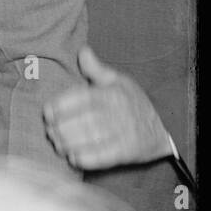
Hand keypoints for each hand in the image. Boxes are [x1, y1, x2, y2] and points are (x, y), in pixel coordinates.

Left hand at [44, 45, 171, 168]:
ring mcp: (123, 134)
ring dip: (67, 144)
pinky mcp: (126, 152)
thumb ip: (96, 69)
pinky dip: (83, 158)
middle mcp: (117, 113)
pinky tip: (73, 157)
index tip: (47, 113)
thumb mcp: (118, 81)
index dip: (58, 107)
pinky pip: (101, 158)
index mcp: (110, 94)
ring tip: (58, 144)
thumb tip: (82, 51)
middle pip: (80, 122)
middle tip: (50, 132)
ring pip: (87, 140)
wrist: (162, 128)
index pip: (79, 98)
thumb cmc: (132, 102)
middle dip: (59, 129)